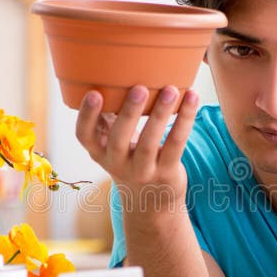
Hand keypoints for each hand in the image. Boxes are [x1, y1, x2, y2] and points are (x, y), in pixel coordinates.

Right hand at [75, 84, 198, 208]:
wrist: (151, 203)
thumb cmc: (131, 159)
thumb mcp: (114, 144)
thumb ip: (111, 117)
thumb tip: (114, 72)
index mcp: (99, 152)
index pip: (84, 136)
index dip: (86, 116)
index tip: (93, 93)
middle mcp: (117, 164)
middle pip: (119, 140)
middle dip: (129, 113)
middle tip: (139, 87)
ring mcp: (143, 171)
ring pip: (150, 143)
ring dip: (160, 115)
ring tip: (170, 90)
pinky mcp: (166, 173)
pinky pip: (176, 144)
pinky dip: (185, 120)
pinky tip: (192, 98)